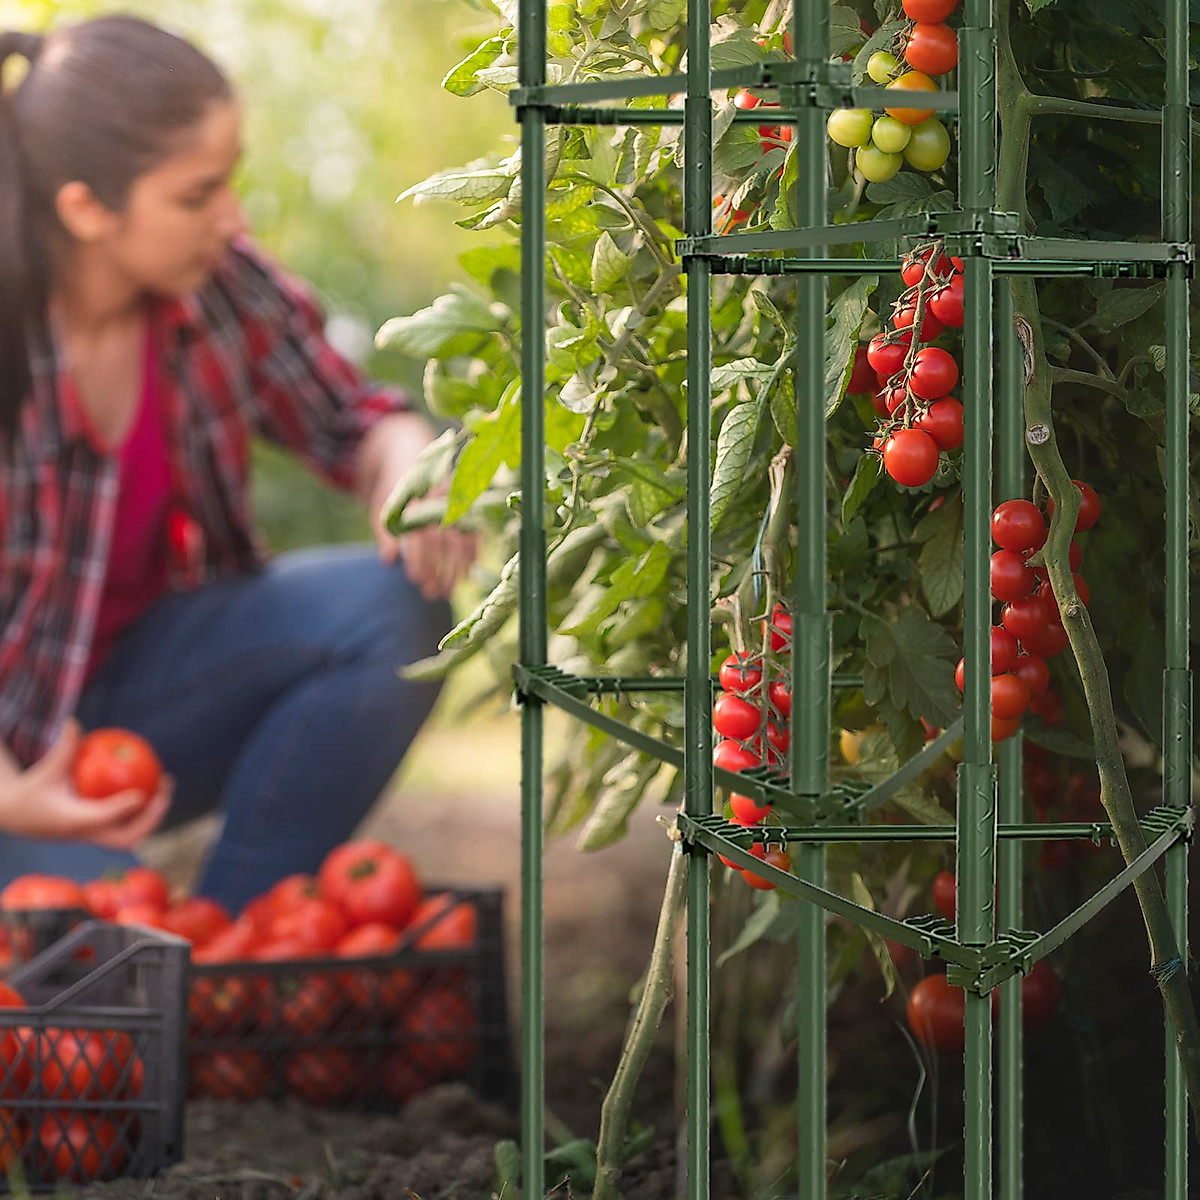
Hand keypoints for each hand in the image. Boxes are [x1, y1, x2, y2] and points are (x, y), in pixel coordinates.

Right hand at [0, 720, 172, 848]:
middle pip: (124, 839)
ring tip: (166, 786)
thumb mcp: (46, 769)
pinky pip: (127, 824)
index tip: (141, 795)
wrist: (18, 816)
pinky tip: (155, 785)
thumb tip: (73, 721)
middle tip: (164, 792)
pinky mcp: (98, 834)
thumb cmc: (34, 789)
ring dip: (153, 816)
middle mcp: (86, 834)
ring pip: (130, 836)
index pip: (100, 818)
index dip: (121, 809)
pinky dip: (144, 810)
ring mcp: (94, 837)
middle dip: (149, 820)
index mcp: (71, 821)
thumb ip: (64, 748)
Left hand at [361, 414, 478, 599]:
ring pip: (461, 538)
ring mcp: (456, 499)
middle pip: (443, 540)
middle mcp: (440, 497)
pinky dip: (473, 553)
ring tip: (447, 591)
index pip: (421, 533)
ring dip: (455, 568)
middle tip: (432, 594)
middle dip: (439, 569)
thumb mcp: (383, 504)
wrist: (406, 448)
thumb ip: (385, 532)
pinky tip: (468, 573)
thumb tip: (389, 560)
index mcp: (418, 496)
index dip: (420, 558)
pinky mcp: (466, 502)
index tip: (416, 580)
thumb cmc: (392, 483)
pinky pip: (475, 531)